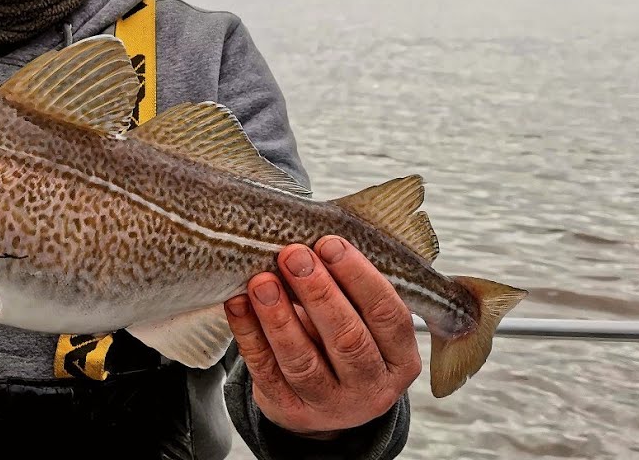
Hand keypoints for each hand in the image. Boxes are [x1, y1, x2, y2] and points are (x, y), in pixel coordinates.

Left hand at [224, 235, 420, 437]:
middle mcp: (371, 387)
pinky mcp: (288, 410)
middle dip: (319, 293)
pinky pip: (265, 370)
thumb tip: (319, 229)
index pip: (389, 316)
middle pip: (347, 340)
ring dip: (279, 317)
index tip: (329, 242)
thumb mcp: (364, 317)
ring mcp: (329, 405)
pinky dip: (249, 334)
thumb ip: (355, 283)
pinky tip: (238, 303)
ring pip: (303, 362)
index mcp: (400, 359)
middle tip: (293, 254)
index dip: (360, 277)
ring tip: (261, 280)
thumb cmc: (343, 335)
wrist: (319, 400)